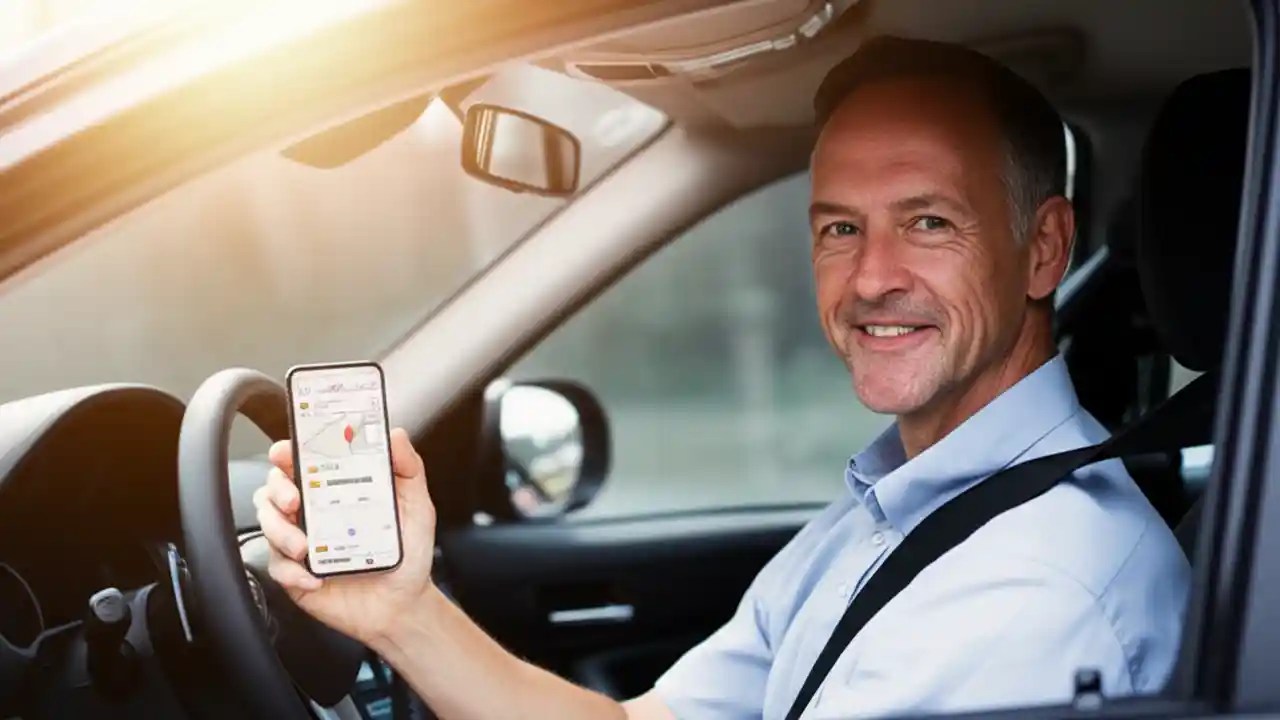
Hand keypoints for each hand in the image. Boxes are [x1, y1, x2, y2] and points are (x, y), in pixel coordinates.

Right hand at [253, 428, 435, 645]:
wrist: (403, 603)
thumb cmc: (406, 551)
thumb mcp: (416, 505)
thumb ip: (408, 468)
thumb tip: (396, 435)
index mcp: (336, 489)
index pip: (303, 462)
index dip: (288, 452)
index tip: (286, 452)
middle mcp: (313, 511)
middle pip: (274, 488)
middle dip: (277, 489)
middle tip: (294, 500)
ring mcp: (301, 542)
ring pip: (268, 524)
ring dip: (280, 531)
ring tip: (305, 547)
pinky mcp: (295, 574)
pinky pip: (277, 567)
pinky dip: (291, 572)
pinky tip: (313, 578)